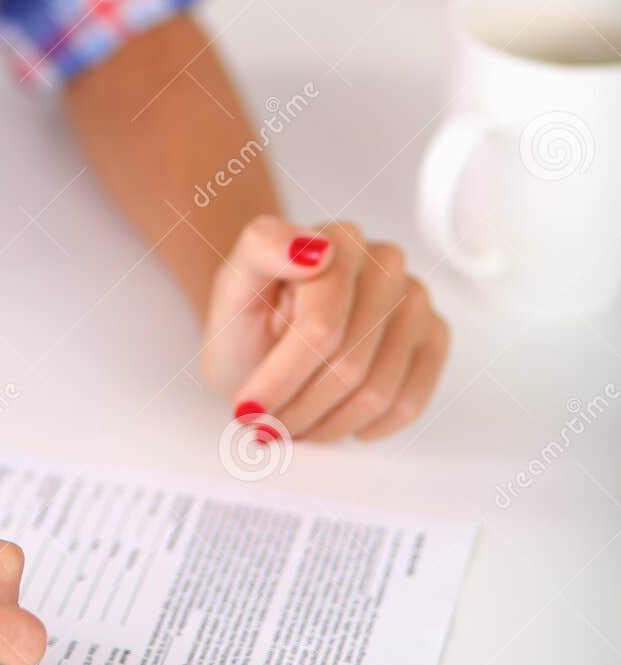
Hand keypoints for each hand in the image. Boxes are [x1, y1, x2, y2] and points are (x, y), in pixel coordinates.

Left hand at [201, 215, 448, 442]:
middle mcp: (385, 262)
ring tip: (296, 417)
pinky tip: (334, 417)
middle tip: (267, 420)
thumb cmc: (249, 317)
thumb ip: (262, 249)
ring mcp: (415, 299)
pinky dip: (364, 425)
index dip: (281, 376)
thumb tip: (314, 248)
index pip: (321, 327)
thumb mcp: (232, 284)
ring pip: (379, 393)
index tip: (248, 408)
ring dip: (328, 423)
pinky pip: (409, 402)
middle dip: (300, 405)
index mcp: (338, 239)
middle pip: (350, 365)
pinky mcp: (433, 336)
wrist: (264, 338)